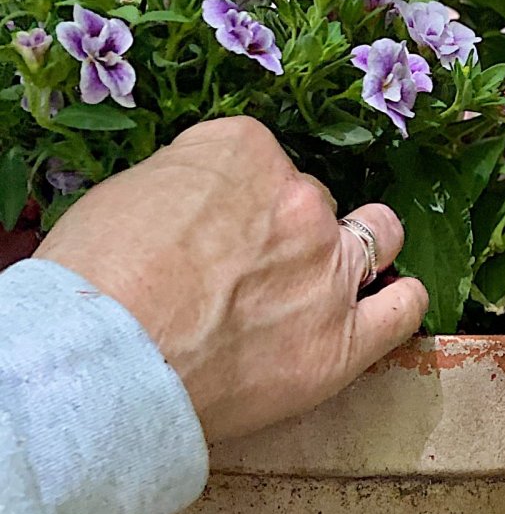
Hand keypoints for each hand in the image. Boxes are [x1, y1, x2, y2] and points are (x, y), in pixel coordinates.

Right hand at [34, 116, 427, 441]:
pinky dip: (402, 303)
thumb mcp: (124, 196)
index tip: (218, 227)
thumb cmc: (93, 282)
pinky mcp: (345, 340)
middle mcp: (299, 200)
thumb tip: (194, 212)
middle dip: (288, 232)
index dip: (239, 199)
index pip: (260, 162)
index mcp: (243, 152)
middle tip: (253, 270)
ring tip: (345, 271)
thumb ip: (181, 190)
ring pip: (376, 238)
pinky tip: (393, 303)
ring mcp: (329, 271)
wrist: (108, 361)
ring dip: (365, 248)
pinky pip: (402, 310)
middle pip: (311, 205)